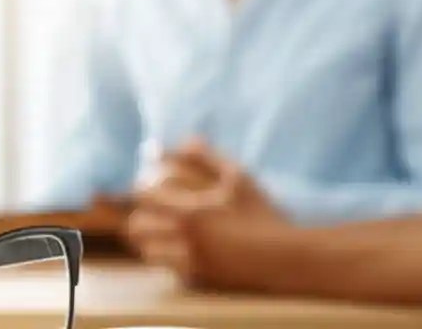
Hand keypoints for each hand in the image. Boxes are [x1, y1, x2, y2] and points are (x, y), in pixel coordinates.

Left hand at [127, 144, 286, 285]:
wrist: (284, 258)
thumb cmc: (261, 214)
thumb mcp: (238, 178)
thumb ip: (207, 157)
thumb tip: (184, 139)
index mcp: (190, 211)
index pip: (143, 195)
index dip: (143, 187)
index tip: (151, 185)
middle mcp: (184, 240)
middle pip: (138, 226)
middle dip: (142, 215)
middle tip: (153, 211)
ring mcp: (188, 264)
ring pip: (147, 251)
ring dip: (151, 240)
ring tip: (163, 233)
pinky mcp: (196, 281)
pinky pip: (167, 270)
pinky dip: (168, 260)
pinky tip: (181, 252)